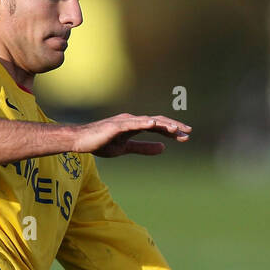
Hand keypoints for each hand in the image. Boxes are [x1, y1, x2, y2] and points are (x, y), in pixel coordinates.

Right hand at [75, 114, 191, 156]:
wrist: (81, 141)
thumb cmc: (101, 143)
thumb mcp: (126, 148)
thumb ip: (144, 147)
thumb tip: (163, 149)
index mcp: (136, 125)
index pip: (158, 126)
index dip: (172, 130)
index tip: (186, 136)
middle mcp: (132, 120)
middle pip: (157, 121)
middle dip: (174, 126)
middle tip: (188, 132)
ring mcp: (125, 121)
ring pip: (148, 121)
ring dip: (163, 124)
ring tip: (176, 129)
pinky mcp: (116, 126)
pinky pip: (132, 124)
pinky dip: (143, 122)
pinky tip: (153, 124)